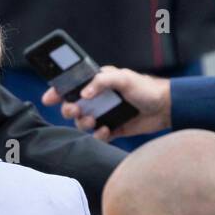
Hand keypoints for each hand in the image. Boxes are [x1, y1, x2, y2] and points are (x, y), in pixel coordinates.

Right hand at [43, 67, 170, 141]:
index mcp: (97, 84)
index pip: (71, 87)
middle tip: (75, 111)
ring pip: (81, 123)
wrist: (165, 108)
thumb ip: (101, 82)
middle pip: (72, 107)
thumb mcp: (123, 78)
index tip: (49, 98)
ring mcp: (103, 115)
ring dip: (83, 124)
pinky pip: (96, 136)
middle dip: (69, 110)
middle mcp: (97, 99)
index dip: (57, 92)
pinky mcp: (111, 129)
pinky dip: (98, 135)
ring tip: (95, 122)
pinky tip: (107, 130)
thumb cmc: (145, 88)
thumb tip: (83, 94)